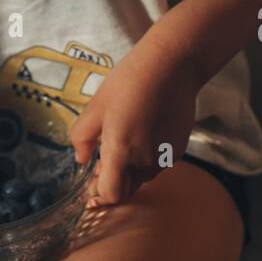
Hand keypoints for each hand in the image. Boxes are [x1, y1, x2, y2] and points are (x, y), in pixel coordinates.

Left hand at [68, 37, 199, 206]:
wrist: (171, 66)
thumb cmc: (129, 81)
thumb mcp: (96, 105)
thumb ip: (82, 137)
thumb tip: (81, 158)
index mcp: (121, 151)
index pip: (111, 194)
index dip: (99, 193)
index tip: (91, 182)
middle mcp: (145, 161)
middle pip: (127, 189)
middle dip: (113, 181)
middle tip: (103, 158)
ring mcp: (165, 157)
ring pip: (143, 177)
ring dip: (131, 168)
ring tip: (125, 136)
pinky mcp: (179, 149)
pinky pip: (158, 163)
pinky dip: (148, 156)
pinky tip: (145, 129)